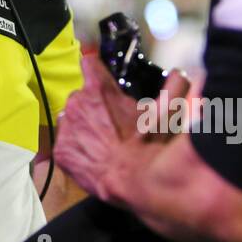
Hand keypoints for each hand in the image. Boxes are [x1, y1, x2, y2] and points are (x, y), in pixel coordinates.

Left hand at [54, 53, 190, 205]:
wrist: (137, 179)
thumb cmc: (150, 144)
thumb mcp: (166, 109)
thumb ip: (174, 86)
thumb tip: (180, 74)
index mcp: (99, 89)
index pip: (88, 62)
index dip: (92, 63)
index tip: (92, 65)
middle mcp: (77, 103)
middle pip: (81, 96)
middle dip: (93, 106)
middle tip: (111, 123)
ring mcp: (67, 128)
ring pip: (71, 120)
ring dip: (83, 126)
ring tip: (103, 141)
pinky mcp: (61, 151)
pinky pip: (65, 144)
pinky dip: (76, 149)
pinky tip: (93, 157)